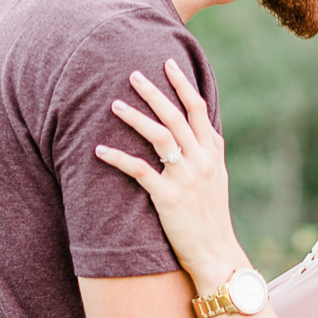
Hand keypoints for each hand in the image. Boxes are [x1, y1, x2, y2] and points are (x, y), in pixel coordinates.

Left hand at [95, 60, 244, 285]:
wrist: (216, 253)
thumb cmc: (212, 218)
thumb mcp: (217, 180)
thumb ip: (209, 154)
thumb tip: (203, 132)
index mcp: (213, 154)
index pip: (198, 110)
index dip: (183, 85)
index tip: (168, 64)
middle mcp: (202, 161)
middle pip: (176, 116)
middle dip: (154, 92)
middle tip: (133, 74)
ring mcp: (185, 178)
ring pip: (159, 136)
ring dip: (135, 117)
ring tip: (114, 104)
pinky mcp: (168, 198)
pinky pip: (140, 171)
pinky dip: (118, 158)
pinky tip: (100, 149)